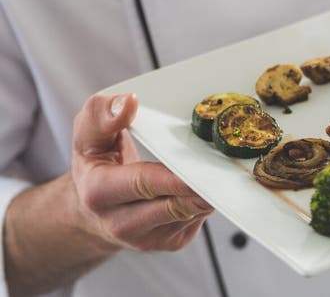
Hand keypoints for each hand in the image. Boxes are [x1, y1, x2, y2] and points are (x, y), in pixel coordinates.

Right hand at [72, 92, 212, 252]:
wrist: (91, 205)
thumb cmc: (95, 160)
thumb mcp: (88, 131)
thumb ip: (103, 114)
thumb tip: (129, 102)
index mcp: (99, 193)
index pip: (144, 183)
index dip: (175, 177)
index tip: (202, 166)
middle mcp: (121, 223)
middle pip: (174, 205)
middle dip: (202, 185)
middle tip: (226, 164)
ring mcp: (147, 238)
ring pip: (190, 213)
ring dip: (208, 190)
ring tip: (218, 165)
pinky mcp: (169, 241)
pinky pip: (197, 219)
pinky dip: (206, 197)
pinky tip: (205, 179)